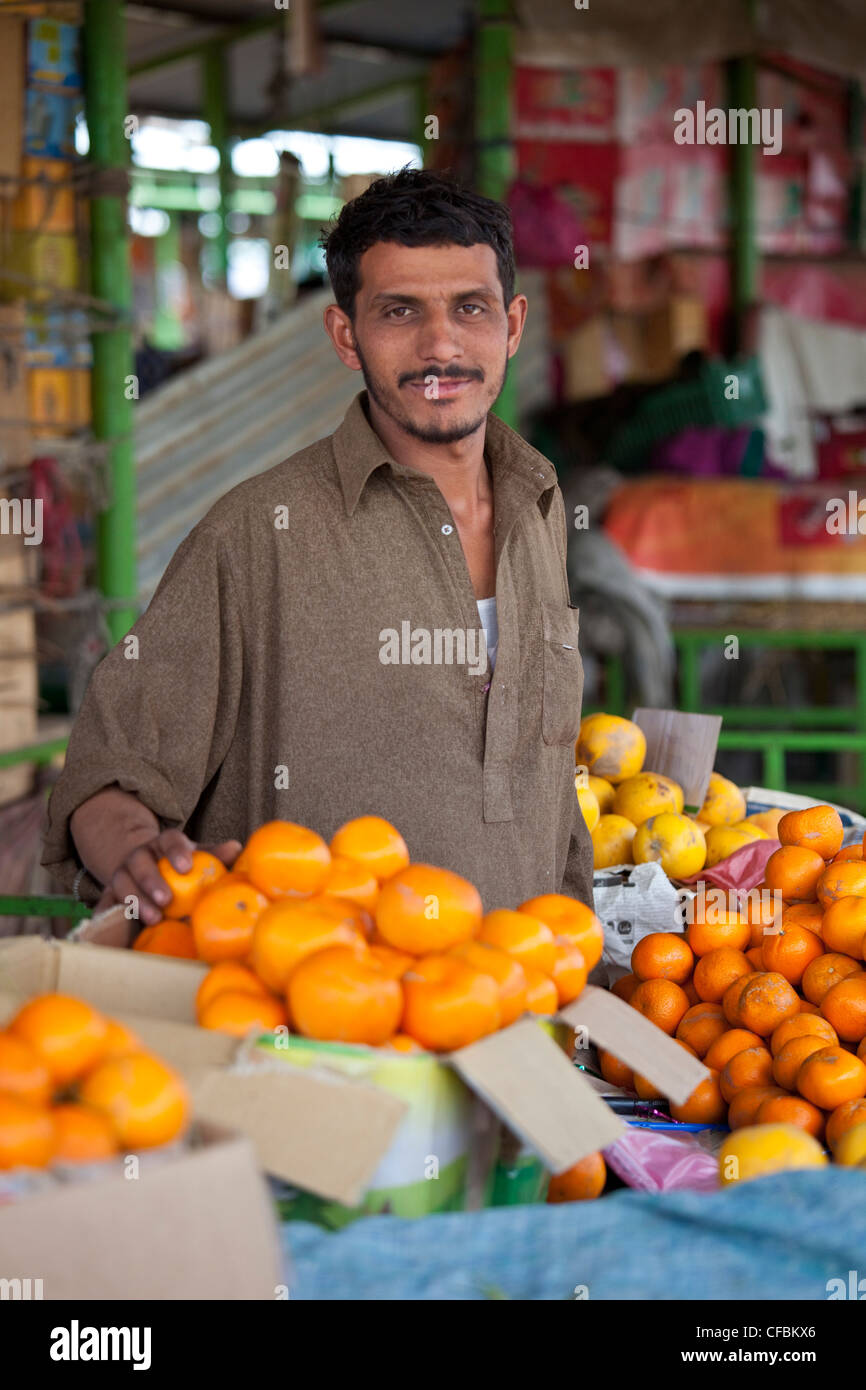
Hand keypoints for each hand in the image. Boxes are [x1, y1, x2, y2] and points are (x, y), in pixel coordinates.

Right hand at [100, 829, 242, 926]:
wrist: (148, 868)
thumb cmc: (182, 866)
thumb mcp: (198, 856)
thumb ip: (215, 855)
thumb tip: (236, 848)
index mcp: (163, 842)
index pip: (169, 839)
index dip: (176, 851)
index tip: (186, 866)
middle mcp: (140, 854)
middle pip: (140, 862)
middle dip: (151, 880)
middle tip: (166, 899)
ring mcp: (122, 872)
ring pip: (121, 882)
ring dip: (135, 899)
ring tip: (153, 918)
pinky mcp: (109, 892)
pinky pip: (104, 902)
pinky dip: (106, 913)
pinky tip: (114, 928)